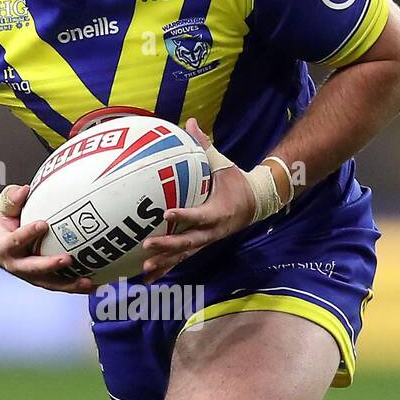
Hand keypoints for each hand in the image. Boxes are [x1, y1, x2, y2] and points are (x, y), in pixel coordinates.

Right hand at [0, 184, 94, 293]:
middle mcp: (15, 264)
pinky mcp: (40, 280)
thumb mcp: (2, 209)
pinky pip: (58, 285)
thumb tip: (25, 190)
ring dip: (68, 284)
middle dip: (50, 265)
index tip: (43, 224)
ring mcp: (28, 275)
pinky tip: (94, 284)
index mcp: (4, 246)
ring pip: (48, 283)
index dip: (28, 233)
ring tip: (88, 282)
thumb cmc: (1, 224)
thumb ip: (12, 199)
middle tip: (68, 259)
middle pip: (33, 268)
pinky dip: (75, 286)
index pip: (15, 241)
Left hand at [139, 118, 255, 281]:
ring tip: (144, 270)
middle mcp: (212, 231)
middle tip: (147, 245)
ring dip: (164, 263)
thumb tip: (190, 122)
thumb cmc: (235, 182)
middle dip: (168, 246)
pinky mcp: (200, 246)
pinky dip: (164, 268)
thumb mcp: (223, 164)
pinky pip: (181, 259)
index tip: (167, 213)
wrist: (255, 203)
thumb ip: (205, 147)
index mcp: (218, 211)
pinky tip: (147, 277)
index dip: (185, 215)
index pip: (200, 215)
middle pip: (189, 242)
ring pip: (183, 255)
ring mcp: (206, 241)